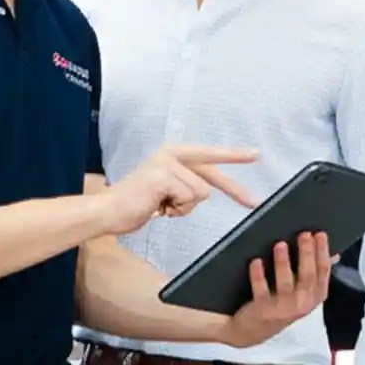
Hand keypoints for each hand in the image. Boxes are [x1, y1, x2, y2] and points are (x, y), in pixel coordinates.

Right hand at [99, 144, 258, 233]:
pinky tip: (157, 207)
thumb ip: (186, 184)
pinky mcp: (164, 176)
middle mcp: (172, 153)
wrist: (107, 211)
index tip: (256, 154)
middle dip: (234, 190)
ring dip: (183, 208)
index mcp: (174, 153)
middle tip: (254, 202)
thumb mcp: (166, 190)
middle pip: (212, 173)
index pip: (210, 154)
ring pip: (201, 193)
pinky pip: (189, 199)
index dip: (233, 155)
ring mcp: (167, 163)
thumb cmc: (136, 204)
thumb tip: (210, 190)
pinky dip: (176, 210)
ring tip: (161, 206)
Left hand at [219, 231, 334, 348]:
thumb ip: (317, 273)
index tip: (320, 234)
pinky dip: (258, 276)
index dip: (322, 252)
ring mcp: (283, 309)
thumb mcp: (303, 292)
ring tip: (280, 245)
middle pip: (307, 276)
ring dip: (283, 263)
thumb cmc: (281, 305)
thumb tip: (334, 255)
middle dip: (307, 254)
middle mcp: (302, 304)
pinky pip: (261, 290)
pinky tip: (256, 261)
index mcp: (315, 296)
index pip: (323, 272)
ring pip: (285, 283)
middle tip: (304, 235)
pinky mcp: (263, 310)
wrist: (253, 330)